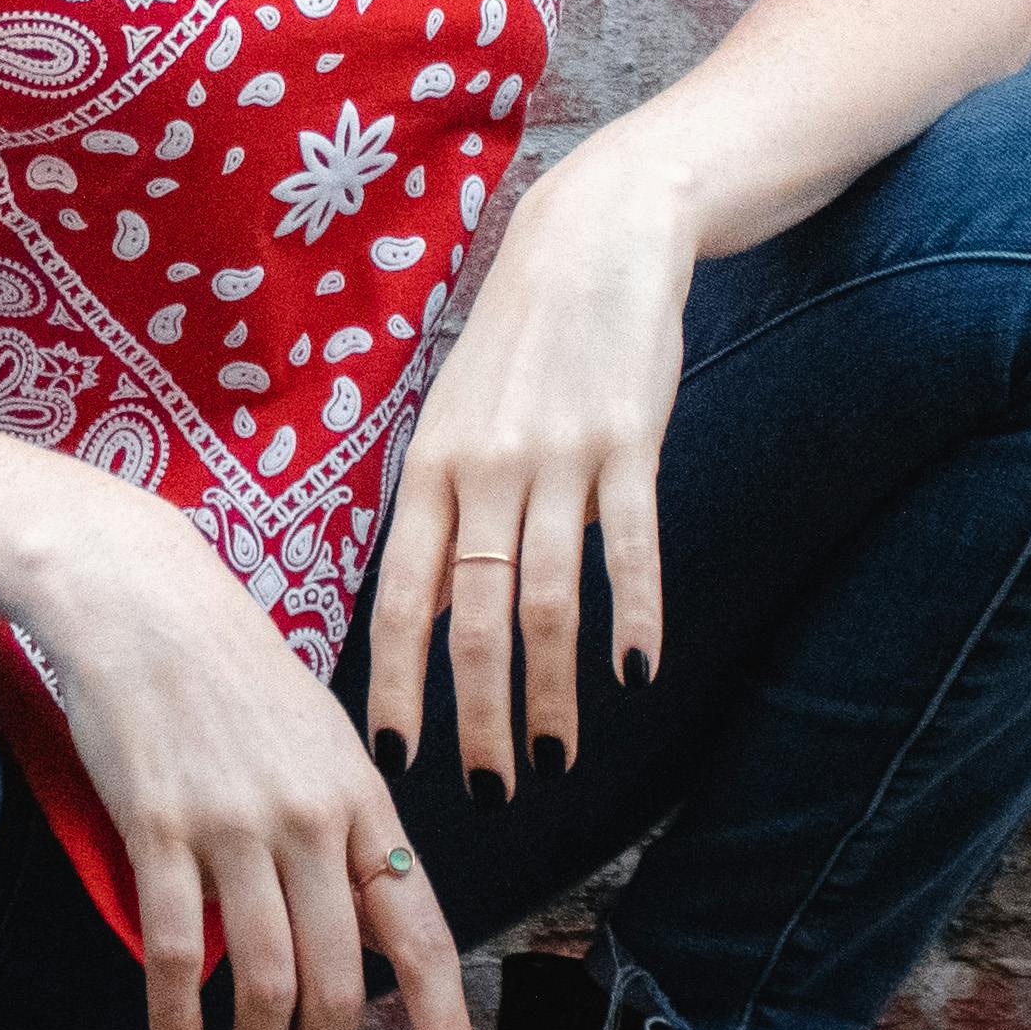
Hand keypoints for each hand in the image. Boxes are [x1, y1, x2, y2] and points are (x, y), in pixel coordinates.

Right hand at [27, 487, 481, 1029]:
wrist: (143, 596)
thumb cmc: (232, 672)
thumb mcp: (318, 743)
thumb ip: (345, 835)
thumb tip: (363, 933)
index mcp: (363, 802)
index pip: (420, 935)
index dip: (442, 1027)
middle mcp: (312, 819)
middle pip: (340, 986)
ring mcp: (236, 823)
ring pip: (267, 984)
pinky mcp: (160, 824)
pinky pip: (179, 951)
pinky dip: (178, 1023)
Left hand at [360, 146, 696, 798]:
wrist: (594, 236)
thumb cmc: (521, 344)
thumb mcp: (458, 420)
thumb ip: (445, 515)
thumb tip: (426, 618)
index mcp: (430, 469)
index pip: (399, 595)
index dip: (396, 679)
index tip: (395, 756)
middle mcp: (482, 468)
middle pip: (473, 616)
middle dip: (476, 713)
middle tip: (487, 793)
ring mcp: (556, 455)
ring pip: (547, 597)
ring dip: (551, 689)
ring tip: (555, 761)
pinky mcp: (627, 439)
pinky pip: (627, 543)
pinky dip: (632, 613)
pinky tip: (636, 674)